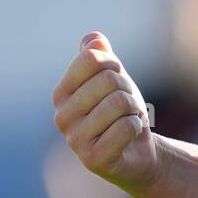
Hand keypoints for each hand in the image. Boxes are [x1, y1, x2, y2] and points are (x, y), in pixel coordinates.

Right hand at [52, 32, 160, 197]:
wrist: (136, 150)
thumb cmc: (121, 111)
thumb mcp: (114, 77)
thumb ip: (101, 56)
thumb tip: (93, 39)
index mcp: (61, 93)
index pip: (90, 58)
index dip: (114, 65)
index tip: (116, 81)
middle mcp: (61, 117)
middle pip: (108, 79)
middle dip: (127, 89)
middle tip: (125, 107)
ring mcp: (74, 140)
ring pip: (120, 103)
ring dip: (134, 109)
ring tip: (127, 120)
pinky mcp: (92, 159)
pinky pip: (127, 127)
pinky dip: (137, 127)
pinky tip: (129, 136)